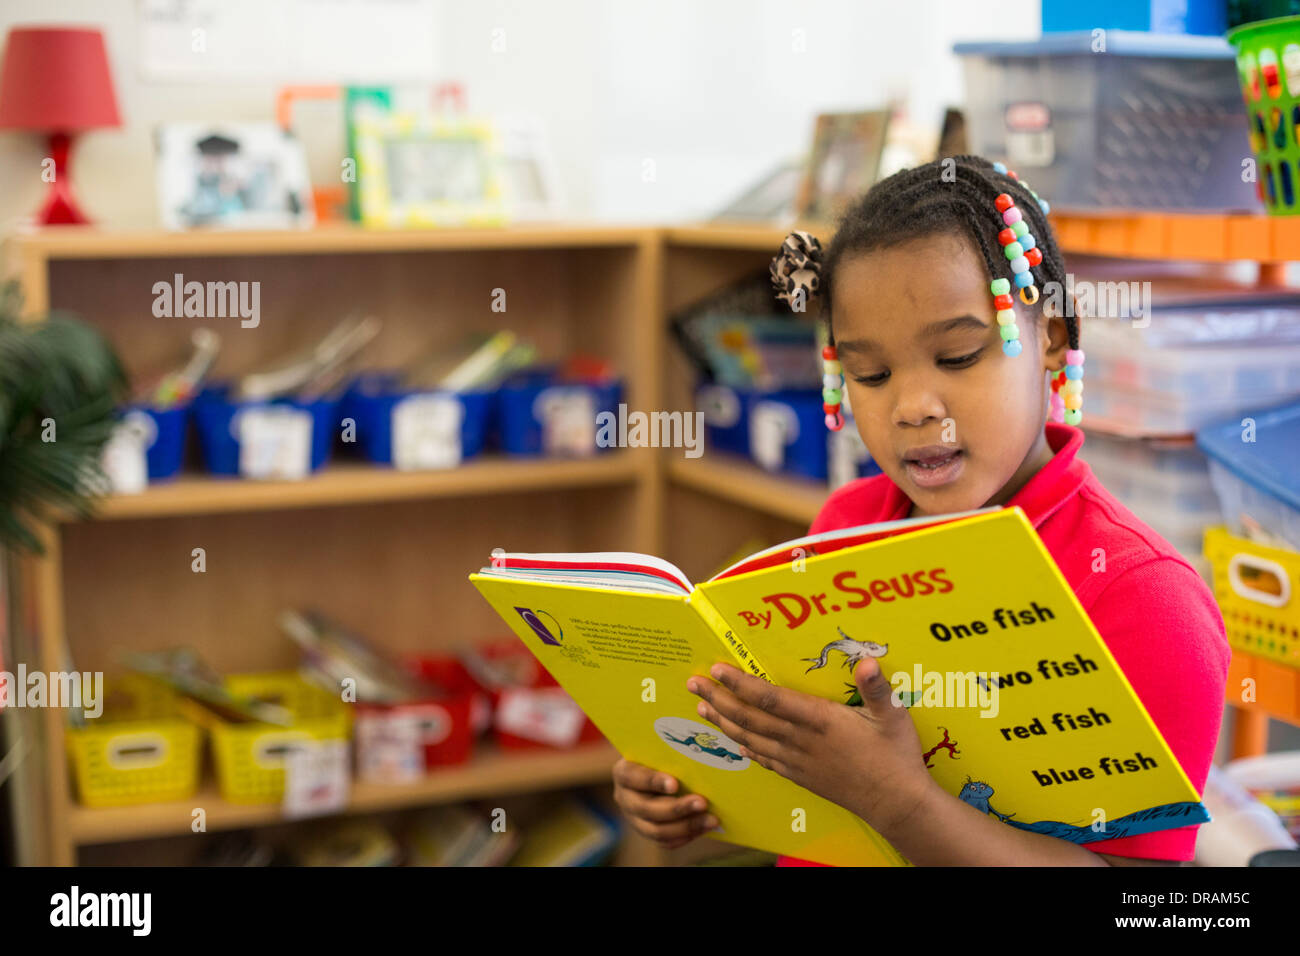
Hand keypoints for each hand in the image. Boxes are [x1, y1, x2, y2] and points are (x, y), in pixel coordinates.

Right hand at [611, 758, 717, 849]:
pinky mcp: (647, 832)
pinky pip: (666, 842)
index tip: (675, 784)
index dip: (654, 781)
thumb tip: (703, 747)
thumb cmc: (663, 753)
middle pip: (646, 809)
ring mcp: (634, 818)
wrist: (658, 769)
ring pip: (657, 830)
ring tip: (711, 820)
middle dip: (677, 808)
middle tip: (703, 802)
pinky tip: (705, 828)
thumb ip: (673, 751)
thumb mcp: (662, 748)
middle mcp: (624, 797)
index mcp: (624, 772)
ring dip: (687, 826)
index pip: (634, 777)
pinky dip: (687, 836)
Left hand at [687, 658, 935, 837]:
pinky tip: (734, 742)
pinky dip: (745, 748)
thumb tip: (869, 662)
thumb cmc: (896, 757)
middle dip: (719, 698)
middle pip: (750, 717)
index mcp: (819, 720)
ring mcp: (798, 761)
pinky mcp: (801, 776)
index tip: (717, 668)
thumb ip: (877, 689)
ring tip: (702, 708)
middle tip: (694, 683)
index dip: (740, 683)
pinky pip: (765, 760)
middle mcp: (801, 740)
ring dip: (723, 722)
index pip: (770, 698)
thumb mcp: (893, 717)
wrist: (896, 805)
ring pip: (751, 738)